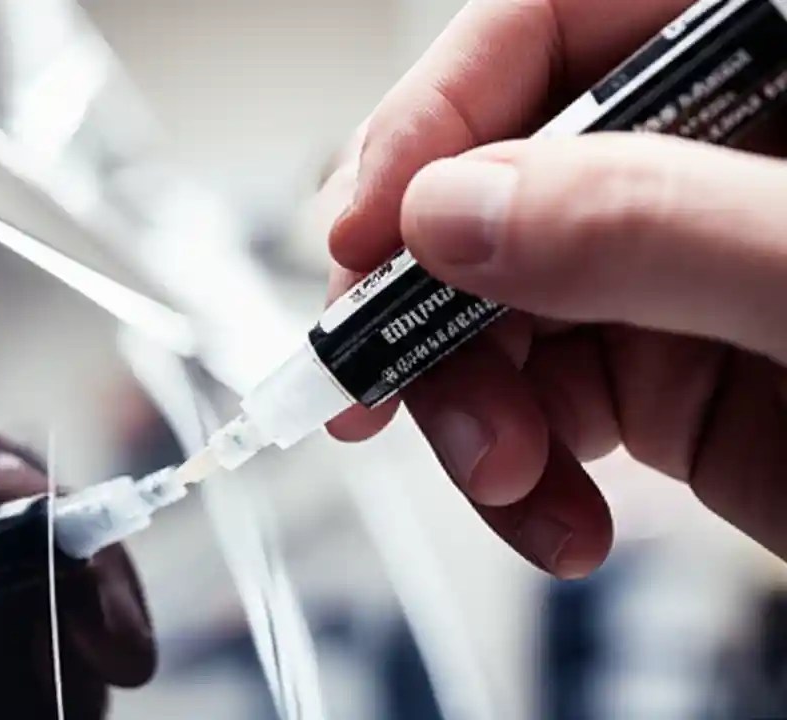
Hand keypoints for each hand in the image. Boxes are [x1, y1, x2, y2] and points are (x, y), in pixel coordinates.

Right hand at [323, 0, 786, 576]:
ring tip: (505, 475)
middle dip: (435, 290)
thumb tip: (462, 210)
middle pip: (503, 172)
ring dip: (467, 400)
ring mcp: (686, 266)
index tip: (375, 219)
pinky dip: (516, 464)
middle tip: (385, 373)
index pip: (565, 19)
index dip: (444, 108)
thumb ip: (660, 225)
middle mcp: (725, 154)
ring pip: (498, 299)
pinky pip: (537, 396)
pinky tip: (550, 511)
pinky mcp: (671, 371)